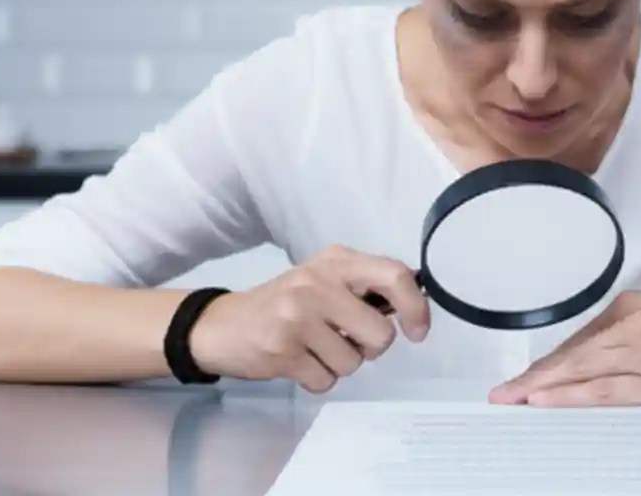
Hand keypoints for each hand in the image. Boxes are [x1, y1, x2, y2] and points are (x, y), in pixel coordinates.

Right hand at [188, 245, 428, 393]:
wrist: (222, 325)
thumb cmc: (285, 304)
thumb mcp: (325, 280)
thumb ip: (365, 288)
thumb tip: (414, 306)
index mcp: (336, 261)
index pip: (395, 275)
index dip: (416, 307)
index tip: (418, 331)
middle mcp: (317, 283)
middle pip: (380, 333)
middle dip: (371, 348)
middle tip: (348, 341)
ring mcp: (297, 316)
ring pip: (353, 362)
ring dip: (339, 364)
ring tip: (313, 348)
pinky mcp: (281, 350)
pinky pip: (325, 380)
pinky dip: (316, 378)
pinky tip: (297, 361)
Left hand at [488, 291, 640, 407]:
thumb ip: (631, 337)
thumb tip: (595, 362)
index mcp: (630, 306)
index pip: (577, 342)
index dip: (545, 366)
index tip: (522, 380)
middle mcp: (630, 324)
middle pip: (570, 356)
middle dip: (531, 377)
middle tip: (499, 395)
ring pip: (580, 371)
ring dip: (540, 387)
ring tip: (511, 402)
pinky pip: (605, 390)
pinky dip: (571, 396)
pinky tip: (547, 401)